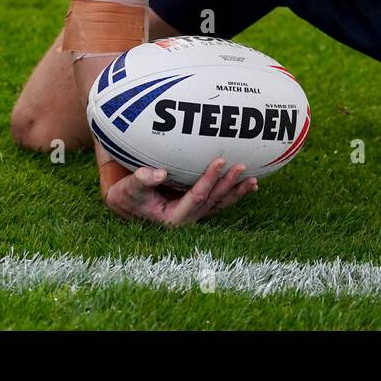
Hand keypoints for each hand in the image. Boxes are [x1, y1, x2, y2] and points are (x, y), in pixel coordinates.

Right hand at [104, 157, 255, 226]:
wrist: (126, 204)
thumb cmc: (126, 195)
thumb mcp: (127, 189)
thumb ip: (141, 179)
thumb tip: (161, 173)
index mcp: (173, 218)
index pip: (197, 196)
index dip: (209, 179)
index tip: (219, 161)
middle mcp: (187, 219)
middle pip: (213, 200)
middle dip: (228, 184)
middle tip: (241, 166)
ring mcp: (194, 214)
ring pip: (219, 203)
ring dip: (236, 192)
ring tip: (253, 181)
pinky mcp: (197, 208)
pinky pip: (218, 201)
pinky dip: (234, 194)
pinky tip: (250, 186)